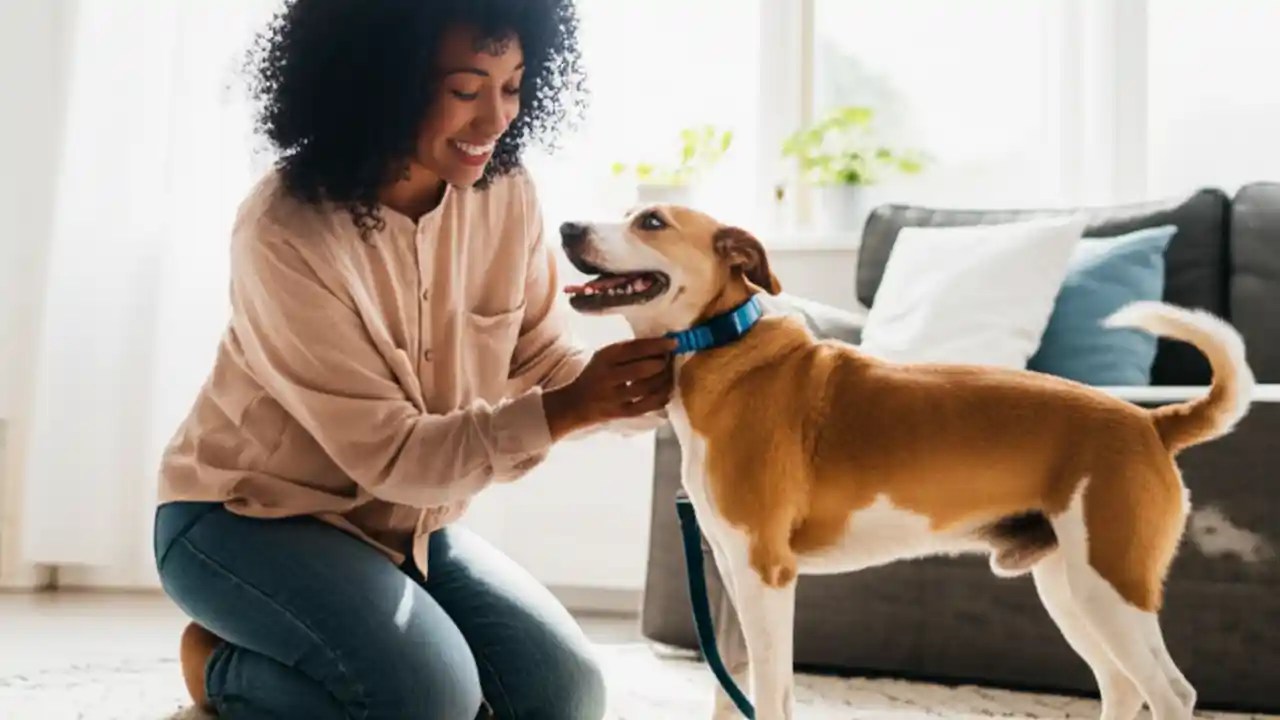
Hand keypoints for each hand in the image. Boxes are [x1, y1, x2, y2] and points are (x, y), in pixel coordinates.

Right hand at [543, 337, 676, 440]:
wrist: (574, 404)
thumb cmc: (594, 376)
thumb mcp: (604, 358)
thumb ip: (627, 352)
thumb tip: (660, 345)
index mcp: (605, 357)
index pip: (634, 348)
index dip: (656, 345)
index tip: (673, 343)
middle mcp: (608, 376)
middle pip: (641, 369)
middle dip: (662, 363)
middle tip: (671, 360)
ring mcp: (613, 397)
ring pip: (646, 388)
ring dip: (663, 380)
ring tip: (670, 374)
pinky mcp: (619, 413)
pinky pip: (645, 407)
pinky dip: (660, 399)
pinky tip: (666, 393)